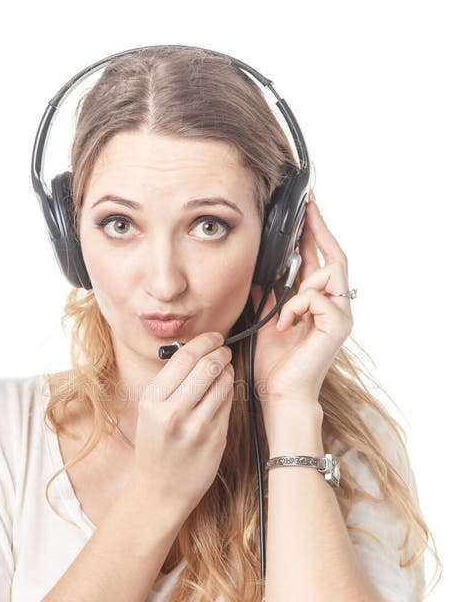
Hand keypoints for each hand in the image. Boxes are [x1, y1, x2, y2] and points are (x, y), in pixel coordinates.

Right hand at [130, 331, 234, 526]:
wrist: (160, 492)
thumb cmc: (154, 449)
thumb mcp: (148, 414)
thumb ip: (168, 385)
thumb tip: (194, 352)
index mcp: (152, 403)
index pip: (183, 359)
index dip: (203, 342)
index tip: (212, 337)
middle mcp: (173, 413)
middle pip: (207, 366)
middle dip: (220, 352)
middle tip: (223, 349)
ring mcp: (197, 427)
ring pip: (223, 383)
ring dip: (228, 370)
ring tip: (225, 368)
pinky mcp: (216, 438)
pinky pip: (228, 403)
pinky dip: (229, 390)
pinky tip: (224, 389)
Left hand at [249, 195, 353, 402]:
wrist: (280, 394)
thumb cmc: (275, 365)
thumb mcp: (266, 319)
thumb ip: (269, 295)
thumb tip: (260, 272)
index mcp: (319, 303)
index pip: (321, 259)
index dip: (315, 233)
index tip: (306, 209)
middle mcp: (336, 306)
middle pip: (336, 257)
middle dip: (320, 230)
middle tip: (309, 207)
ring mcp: (341, 316)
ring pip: (329, 273)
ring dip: (301, 286)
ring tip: (284, 312)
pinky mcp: (339, 326)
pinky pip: (317, 297)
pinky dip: (296, 306)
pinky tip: (284, 324)